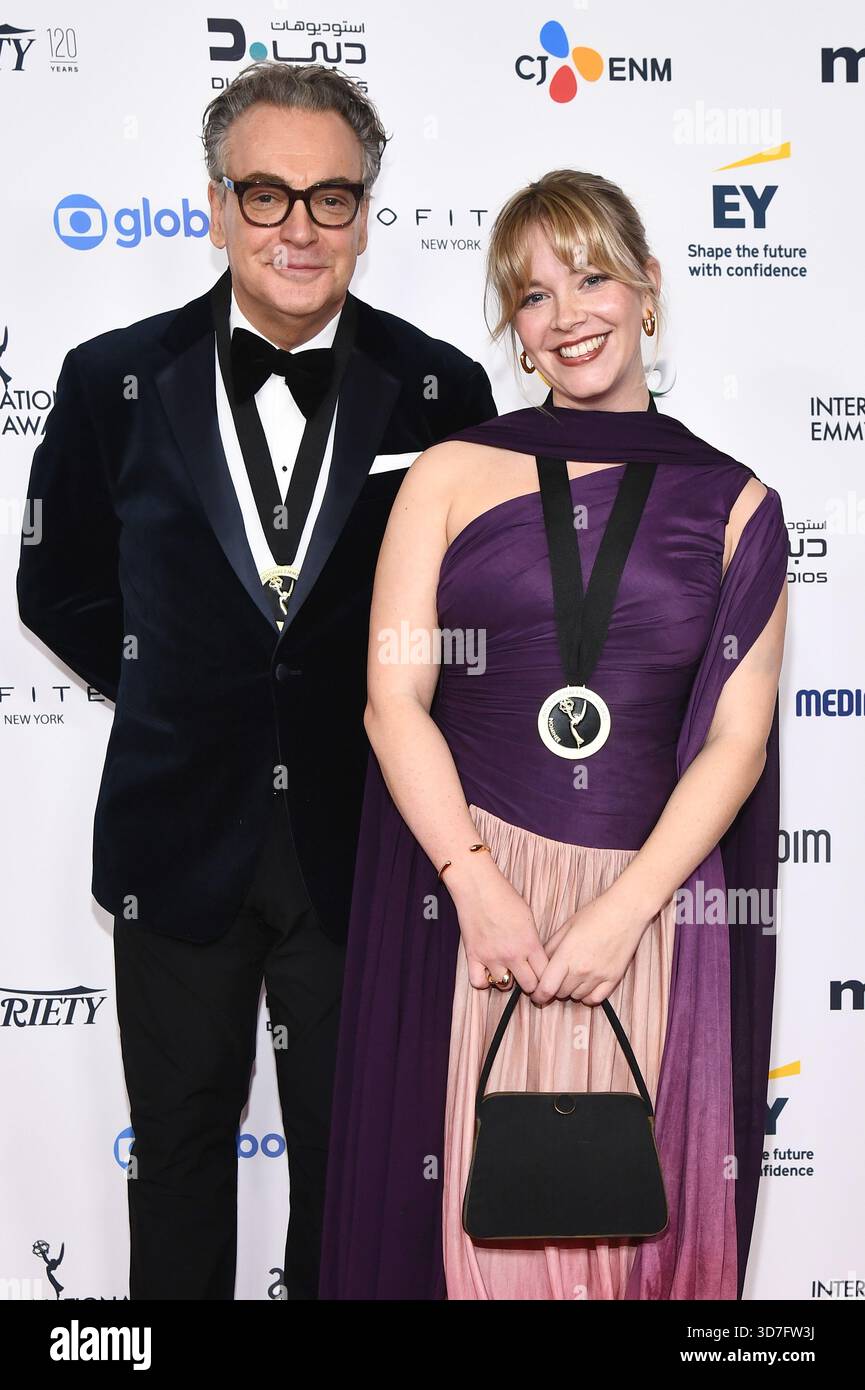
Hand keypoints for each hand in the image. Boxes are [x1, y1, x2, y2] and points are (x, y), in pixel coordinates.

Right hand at [446, 855, 548, 994]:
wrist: (478, 886)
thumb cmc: (505, 896)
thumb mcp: (528, 917)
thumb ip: (532, 941)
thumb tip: (536, 959)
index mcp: (530, 943)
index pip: (546, 974)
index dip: (547, 978)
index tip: (544, 977)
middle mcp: (512, 954)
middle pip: (529, 986)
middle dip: (531, 984)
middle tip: (527, 978)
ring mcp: (491, 957)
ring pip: (504, 986)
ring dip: (506, 980)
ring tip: (506, 969)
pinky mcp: (473, 956)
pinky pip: (478, 982)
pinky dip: (483, 980)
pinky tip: (487, 971)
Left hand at [531, 892, 647, 1006]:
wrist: (625, 911)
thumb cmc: (594, 914)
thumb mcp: (566, 927)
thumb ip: (551, 947)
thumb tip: (541, 963)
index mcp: (566, 954)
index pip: (547, 987)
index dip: (538, 994)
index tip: (537, 994)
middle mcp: (582, 969)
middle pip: (560, 993)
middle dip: (555, 987)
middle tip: (558, 977)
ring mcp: (599, 975)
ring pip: (577, 996)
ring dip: (571, 990)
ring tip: (574, 975)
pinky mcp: (614, 978)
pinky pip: (595, 999)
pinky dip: (588, 995)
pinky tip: (586, 984)